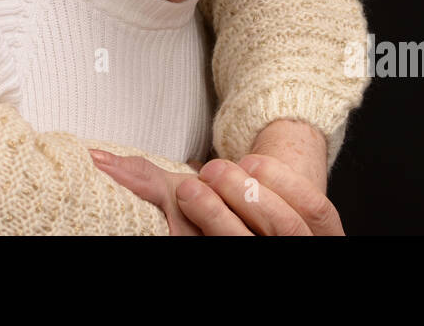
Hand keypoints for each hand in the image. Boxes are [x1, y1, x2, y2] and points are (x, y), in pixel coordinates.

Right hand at [89, 149, 343, 235]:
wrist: (265, 194)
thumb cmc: (216, 202)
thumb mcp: (178, 195)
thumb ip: (143, 179)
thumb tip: (100, 160)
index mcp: (215, 258)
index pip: (206, 249)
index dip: (204, 225)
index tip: (182, 192)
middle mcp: (258, 263)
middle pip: (244, 248)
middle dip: (218, 214)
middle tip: (194, 184)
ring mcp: (295, 249)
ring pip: (282, 229)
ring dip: (248, 194)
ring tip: (219, 170)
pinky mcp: (324, 231)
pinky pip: (312, 208)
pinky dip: (283, 182)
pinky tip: (256, 166)